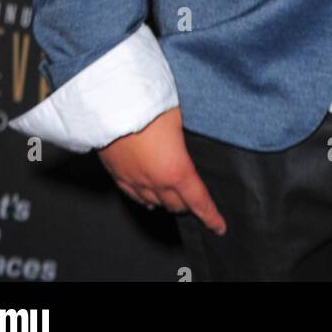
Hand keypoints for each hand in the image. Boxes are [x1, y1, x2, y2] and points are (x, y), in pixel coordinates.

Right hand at [97, 106, 226, 235]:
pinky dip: (144, 200)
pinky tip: (148, 201)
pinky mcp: (117, 174)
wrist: (113, 103)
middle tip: (195, 202)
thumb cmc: (149, 107)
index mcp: (177, 170)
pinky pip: (133, 195)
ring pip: (154, 202)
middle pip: (176, 204)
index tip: (219, 227)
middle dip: (188, 205)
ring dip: (167, 202)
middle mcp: (156, 181)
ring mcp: (135, 180)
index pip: (199, 201)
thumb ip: (183, 140)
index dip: (211, 217)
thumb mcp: (179, 120)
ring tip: (174, 200)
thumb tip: (182, 145)